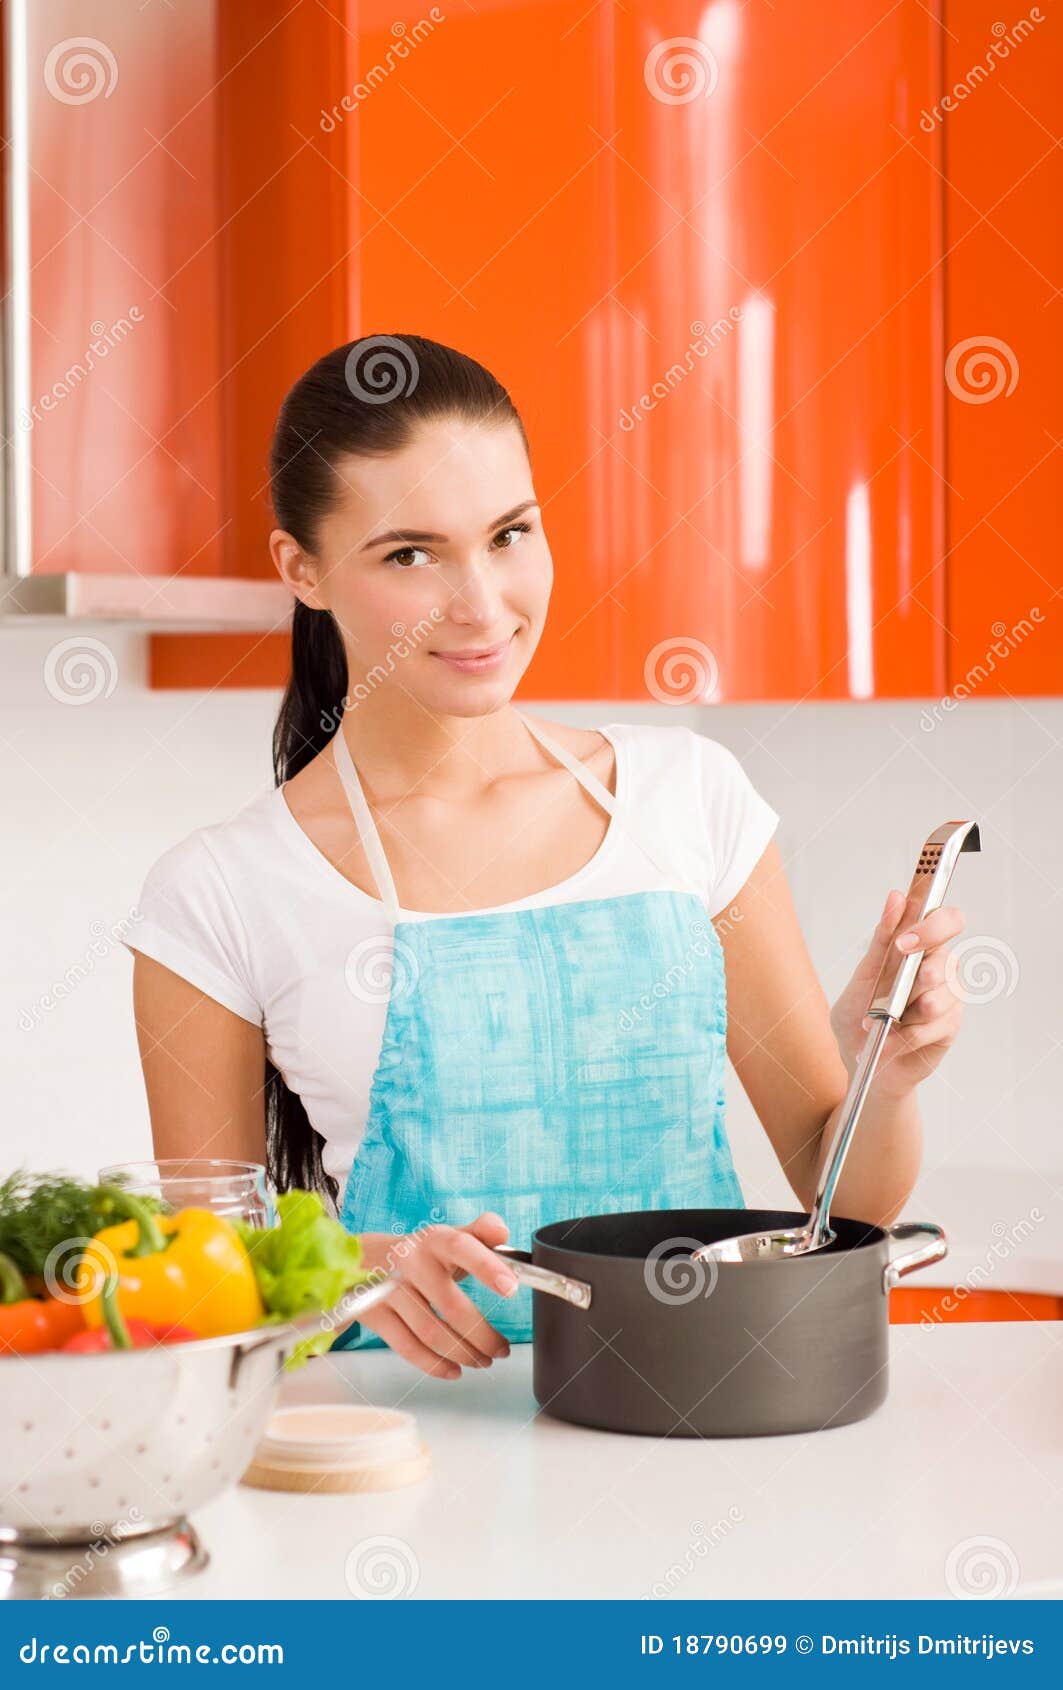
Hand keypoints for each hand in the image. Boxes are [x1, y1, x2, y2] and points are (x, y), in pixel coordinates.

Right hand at [353, 1212, 516, 1378]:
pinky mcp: (375, 1316)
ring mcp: (389, 1291)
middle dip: (483, 1335)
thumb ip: (480, 1233)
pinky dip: (435, 1365)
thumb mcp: (447, 1237)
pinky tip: (455, 1369)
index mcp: (434, 1241)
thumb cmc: (418, 1253)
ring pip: (432, 1333)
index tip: (511, 1287)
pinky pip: (408, 1348)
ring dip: (464, 1353)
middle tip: (502, 1349)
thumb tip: (502, 1232)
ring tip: (484, 1360)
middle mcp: (410, 1263)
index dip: (487, 1266)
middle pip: (451, 1306)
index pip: (461, 1247)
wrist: (362, 1260)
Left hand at [830, 890, 966, 1098]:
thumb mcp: (862, 976)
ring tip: (882, 1022)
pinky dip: (904, 1036)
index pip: (946, 920)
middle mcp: (940, 969)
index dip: (933, 926)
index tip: (904, 942)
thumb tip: (896, 896)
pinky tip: (888, 1043)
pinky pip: (933, 1026)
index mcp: (921, 948)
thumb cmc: (860, 1015)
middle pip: (947, 957)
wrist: (860, 1060)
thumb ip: (881, 940)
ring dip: (905, 1011)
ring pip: (939, 995)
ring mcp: (948, 998)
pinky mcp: (949, 1027)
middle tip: (898, 988)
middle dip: (919, 974)